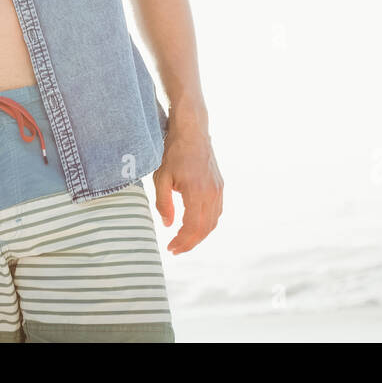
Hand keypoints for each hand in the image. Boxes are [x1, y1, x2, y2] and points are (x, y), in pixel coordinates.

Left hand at [152, 126, 222, 254]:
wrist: (192, 132)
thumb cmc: (173, 153)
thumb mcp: (161, 178)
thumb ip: (164, 204)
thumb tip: (168, 225)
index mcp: (196, 192)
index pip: (192, 227)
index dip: (182, 242)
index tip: (170, 248)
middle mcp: (212, 193)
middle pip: (204, 229)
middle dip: (190, 243)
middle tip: (175, 249)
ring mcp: (218, 190)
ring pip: (213, 222)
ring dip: (199, 236)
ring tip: (184, 241)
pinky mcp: (220, 186)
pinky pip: (216, 212)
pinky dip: (206, 224)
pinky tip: (195, 226)